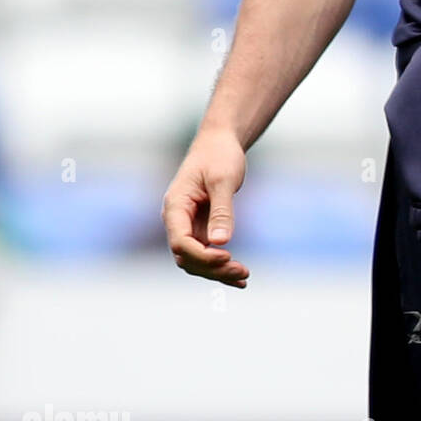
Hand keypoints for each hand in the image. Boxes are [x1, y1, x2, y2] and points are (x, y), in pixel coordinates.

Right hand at [162, 127, 249, 286]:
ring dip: (217, 271)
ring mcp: (188, 226)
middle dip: (212, 268)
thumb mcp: (223, 179)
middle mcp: (177, 220)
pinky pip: (207, 253)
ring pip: (196, 260)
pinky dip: (221, 265)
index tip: (227, 256)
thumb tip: (220, 243)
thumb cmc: (219, 155)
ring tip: (244, 277)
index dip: (201, 255)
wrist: (219, 142)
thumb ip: (222, 210)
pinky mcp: (201, 228)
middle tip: (242, 272)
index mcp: (175, 206)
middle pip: (187, 257)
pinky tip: (240, 277)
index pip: (180, 242)